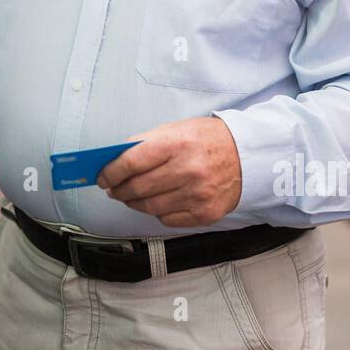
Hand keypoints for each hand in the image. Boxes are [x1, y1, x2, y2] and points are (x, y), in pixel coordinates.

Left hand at [97, 116, 241, 227]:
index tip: (102, 177)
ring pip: (150, 207)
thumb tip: (115, 159)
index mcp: (177, 144)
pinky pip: (167, 219)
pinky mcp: (205, 214)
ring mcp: (197, 195)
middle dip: (118, 190)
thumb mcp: (177, 129)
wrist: (247, 156)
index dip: (110, 172)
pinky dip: (156, 212)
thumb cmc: (206, 140)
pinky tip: (156, 202)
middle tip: (113, 189)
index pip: (131, 162)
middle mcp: (187, 171)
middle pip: (138, 188)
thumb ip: (145, 143)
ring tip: (130, 196)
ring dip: (133, 203)